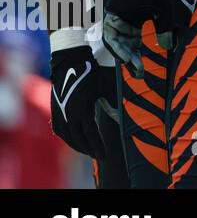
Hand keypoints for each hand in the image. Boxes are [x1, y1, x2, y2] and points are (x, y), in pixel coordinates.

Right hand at [48, 42, 115, 156]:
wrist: (70, 62)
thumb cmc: (91, 73)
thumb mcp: (104, 87)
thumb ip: (112, 103)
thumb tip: (121, 116)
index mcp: (82, 111)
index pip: (91, 135)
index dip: (98, 145)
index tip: (105, 154)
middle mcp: (69, 115)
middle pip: (80, 139)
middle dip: (90, 149)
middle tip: (100, 156)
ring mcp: (60, 114)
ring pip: (69, 137)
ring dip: (79, 146)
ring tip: (89, 151)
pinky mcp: (55, 111)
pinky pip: (60, 131)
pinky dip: (68, 139)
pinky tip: (75, 142)